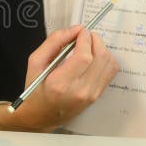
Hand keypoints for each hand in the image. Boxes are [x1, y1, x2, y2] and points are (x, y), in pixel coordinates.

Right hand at [0, 25, 118, 131]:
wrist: (42, 116)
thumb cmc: (36, 88)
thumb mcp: (35, 62)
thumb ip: (53, 42)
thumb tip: (75, 29)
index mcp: (60, 83)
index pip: (84, 57)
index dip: (85, 39)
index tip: (80, 31)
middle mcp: (79, 91)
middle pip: (100, 58)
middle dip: (94, 40)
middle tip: (84, 36)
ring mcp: (91, 94)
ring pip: (109, 63)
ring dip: (101, 48)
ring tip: (88, 46)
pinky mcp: (98, 95)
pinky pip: (111, 71)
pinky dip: (105, 59)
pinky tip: (93, 57)